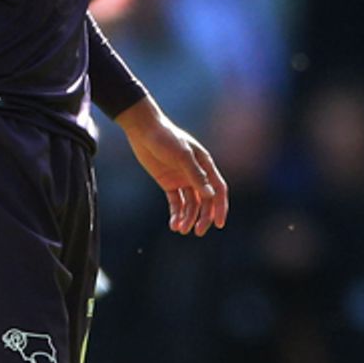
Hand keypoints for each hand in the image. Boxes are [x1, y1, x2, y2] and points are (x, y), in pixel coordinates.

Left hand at [115, 101, 227, 236]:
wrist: (143, 130)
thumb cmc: (166, 138)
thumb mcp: (182, 155)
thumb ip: (196, 175)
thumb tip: (211, 195)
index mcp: (205, 165)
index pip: (218, 190)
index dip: (220, 208)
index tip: (219, 224)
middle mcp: (196, 174)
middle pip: (205, 201)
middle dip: (203, 218)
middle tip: (197, 232)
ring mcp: (182, 179)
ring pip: (190, 204)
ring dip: (187, 218)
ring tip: (180, 229)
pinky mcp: (168, 183)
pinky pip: (176, 202)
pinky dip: (176, 214)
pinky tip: (174, 224)